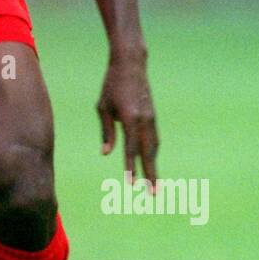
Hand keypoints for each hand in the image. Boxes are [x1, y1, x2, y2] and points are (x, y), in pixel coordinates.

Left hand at [97, 48, 158, 186]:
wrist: (131, 64)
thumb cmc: (112, 85)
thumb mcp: (103, 107)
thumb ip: (107, 131)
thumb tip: (106, 154)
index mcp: (130, 118)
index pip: (130, 148)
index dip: (130, 167)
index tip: (131, 184)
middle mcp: (144, 120)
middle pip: (148, 153)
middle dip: (151, 175)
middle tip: (153, 195)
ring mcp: (151, 118)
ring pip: (154, 147)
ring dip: (154, 166)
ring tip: (154, 185)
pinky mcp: (153, 116)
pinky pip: (154, 139)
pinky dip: (153, 153)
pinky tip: (151, 163)